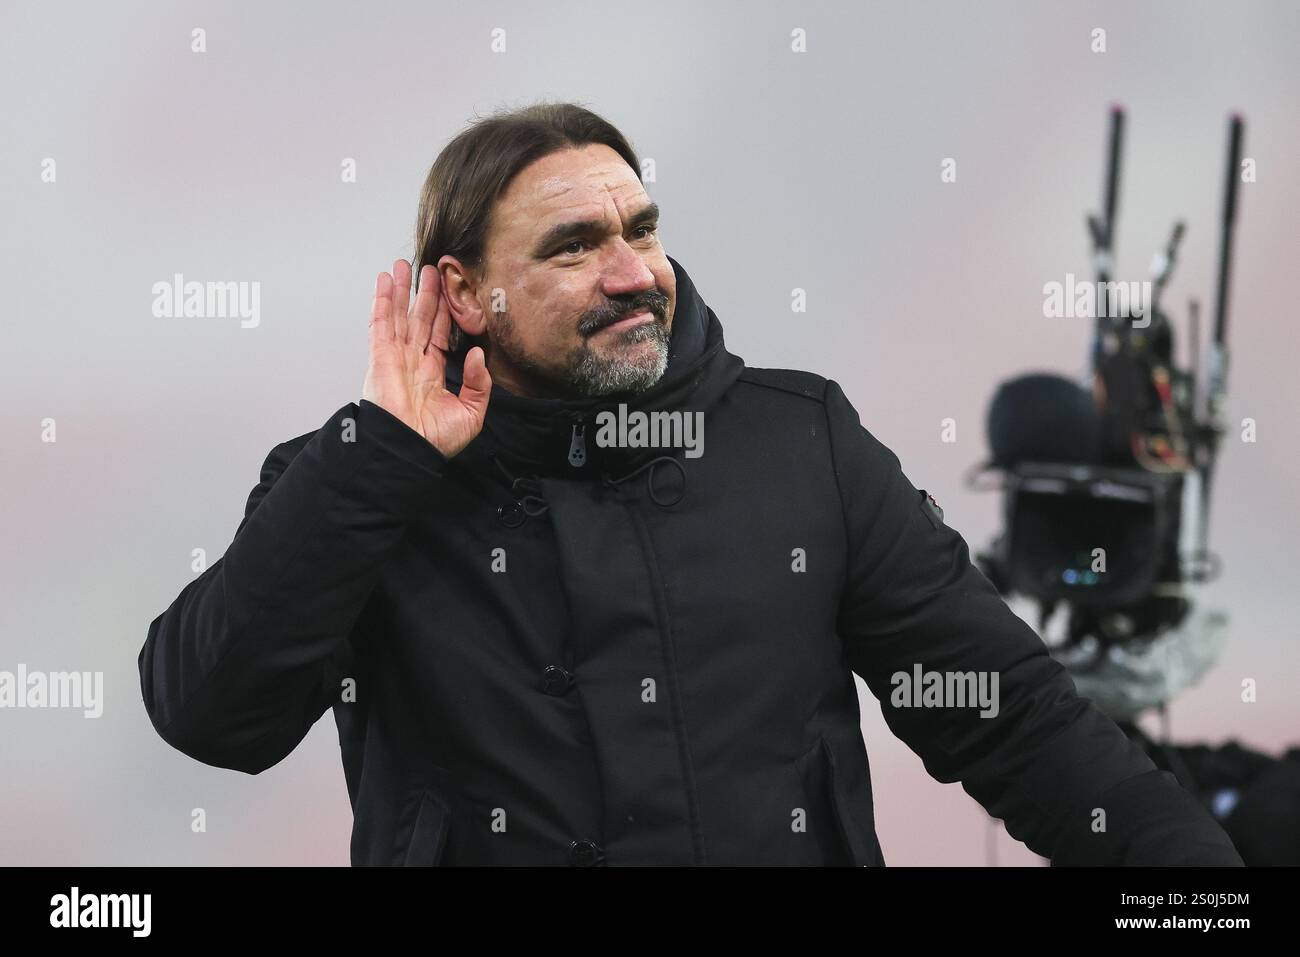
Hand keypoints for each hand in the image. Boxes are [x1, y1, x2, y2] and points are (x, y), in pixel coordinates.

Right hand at [362, 259, 490, 457]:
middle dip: (424, 294)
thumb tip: (477, 352)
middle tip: (430, 269)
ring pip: (399, 315)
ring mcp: (395, 357)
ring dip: (401, 289)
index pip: (439, 335)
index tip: (449, 291)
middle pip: (419, 319)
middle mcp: (412, 362)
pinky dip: (383, 300)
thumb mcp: (471, 413)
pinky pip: (381, 322)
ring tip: (404, 265)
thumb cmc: (434, 441)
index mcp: (432, 375)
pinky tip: (385, 280)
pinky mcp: (380, 356)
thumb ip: (478, 383)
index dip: (443, 312)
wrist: (409, 451)